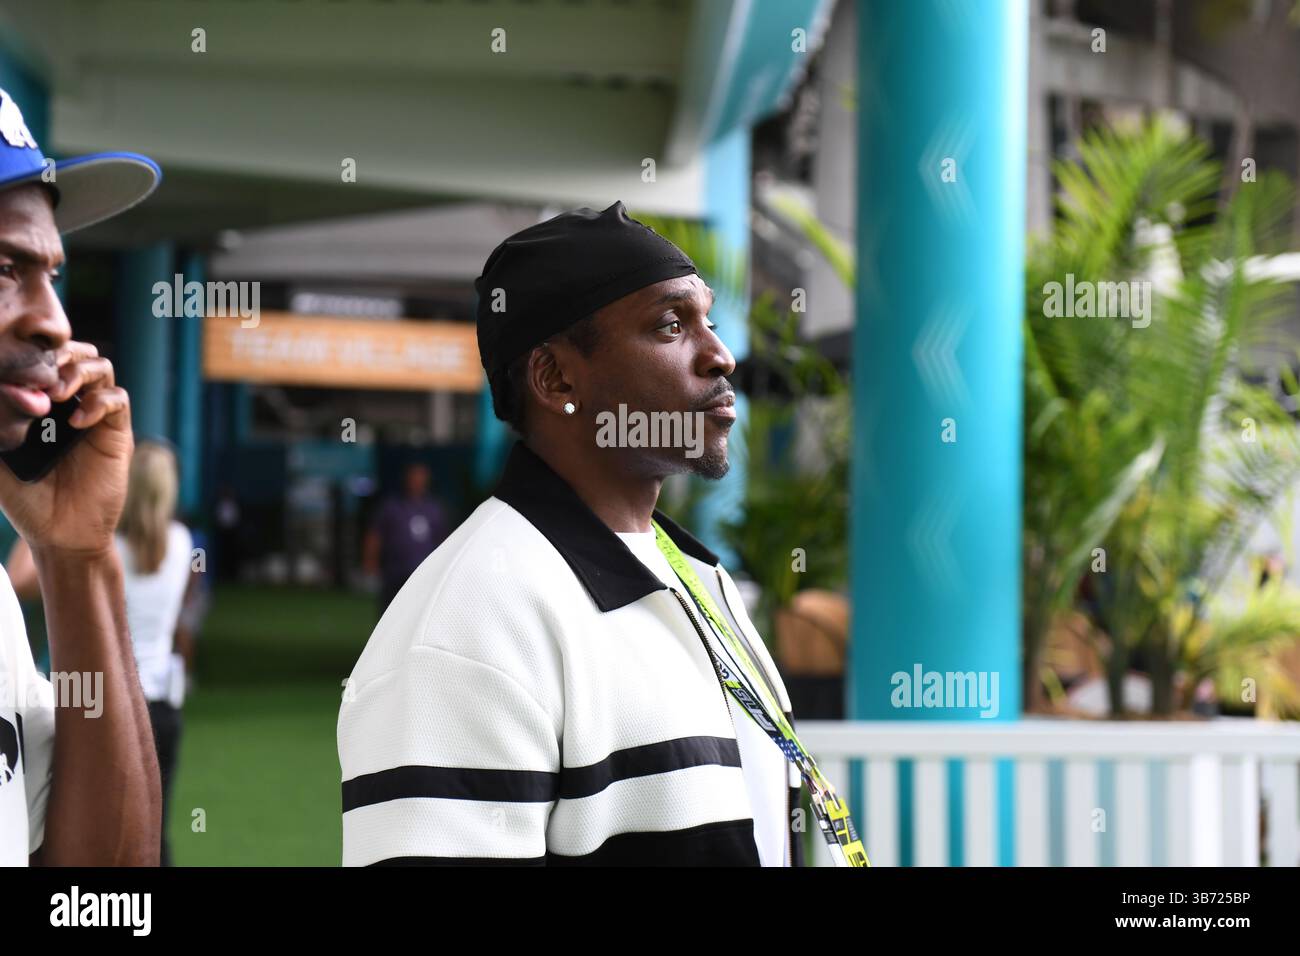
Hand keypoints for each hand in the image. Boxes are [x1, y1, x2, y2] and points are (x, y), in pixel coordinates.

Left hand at [0, 341, 131, 556]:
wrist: (62, 535)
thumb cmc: (25, 500)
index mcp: (37, 403)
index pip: (38, 359)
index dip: (27, 353)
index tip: (11, 365)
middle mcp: (67, 403)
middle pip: (72, 352)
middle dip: (57, 354)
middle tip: (40, 375)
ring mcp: (94, 414)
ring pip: (99, 366)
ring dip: (79, 370)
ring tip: (59, 391)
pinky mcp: (117, 431)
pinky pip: (117, 399)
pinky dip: (100, 401)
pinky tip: (79, 421)